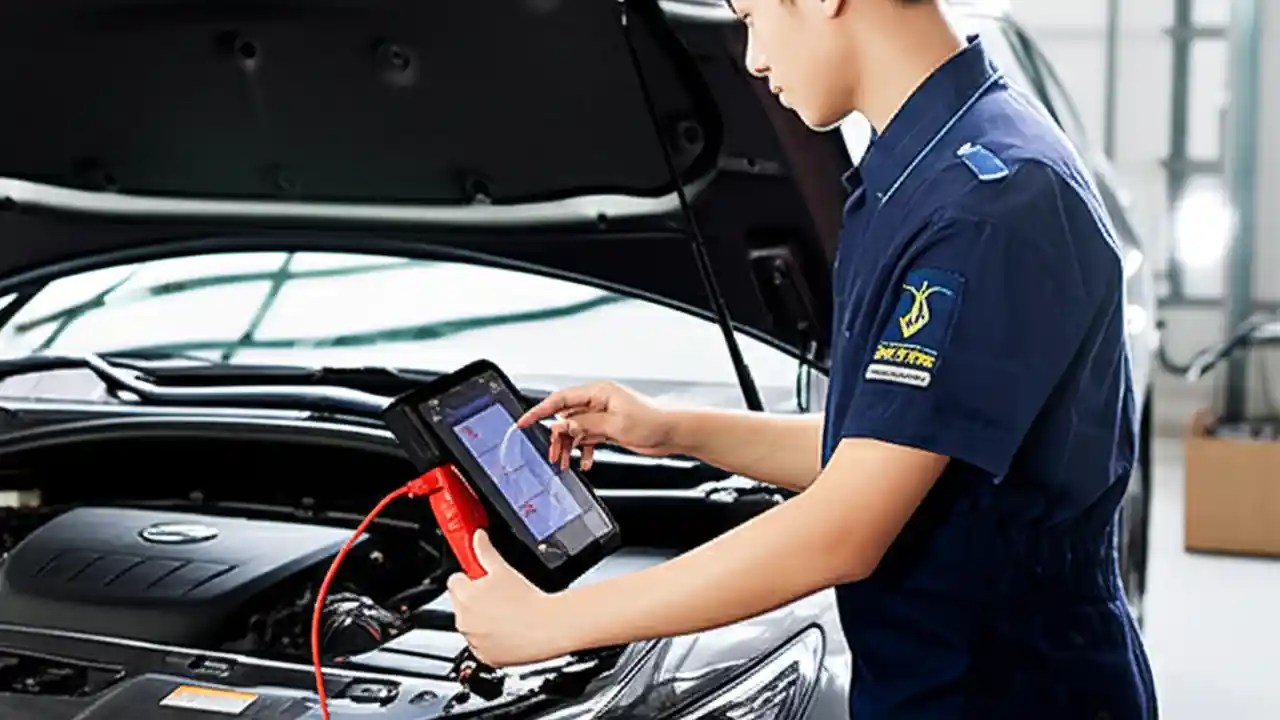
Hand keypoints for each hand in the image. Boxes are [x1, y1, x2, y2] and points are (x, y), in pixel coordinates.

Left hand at [446, 530, 569, 666]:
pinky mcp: (484, 657)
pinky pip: (480, 646)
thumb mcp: (503, 569)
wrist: (546, 628)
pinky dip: (490, 640)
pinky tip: (507, 630)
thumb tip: (478, 537)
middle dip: (475, 599)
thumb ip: (485, 551)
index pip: (455, 581)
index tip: (482, 579)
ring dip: (481, 619)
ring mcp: (473, 640)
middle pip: (461, 604)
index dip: (470, 578)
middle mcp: (463, 620)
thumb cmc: (527, 600)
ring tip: (506, 613)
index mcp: (464, 596)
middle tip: (498, 596)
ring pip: (471, 625)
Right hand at [517, 381, 677, 470]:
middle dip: (557, 437)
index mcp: (598, 392)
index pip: (560, 399)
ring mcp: (604, 415)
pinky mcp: (610, 428)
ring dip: (570, 446)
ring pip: (576, 430)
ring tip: (566, 462)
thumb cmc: (653, 421)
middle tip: (552, 454)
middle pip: (566, 417)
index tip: (524, 421)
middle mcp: (599, 402)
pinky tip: (585, 462)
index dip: (540, 411)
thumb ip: (585, 424)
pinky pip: (588, 438)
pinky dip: (584, 450)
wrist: (673, 432)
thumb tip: (563, 424)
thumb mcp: (614, 424)